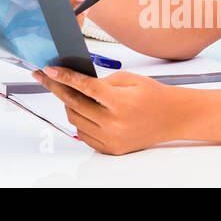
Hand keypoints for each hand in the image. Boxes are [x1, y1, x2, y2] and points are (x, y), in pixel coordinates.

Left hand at [32, 65, 186, 154]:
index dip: (63, 77)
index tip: (47, 71)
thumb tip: (75, 83)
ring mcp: (112, 139)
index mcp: (120, 102)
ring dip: (69, 106)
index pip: (83, 88)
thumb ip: (101, 81)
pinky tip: (83, 110)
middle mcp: (115, 124)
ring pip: (75, 121)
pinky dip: (79, 121)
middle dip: (57, 89)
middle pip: (74, 105)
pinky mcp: (111, 149)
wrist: (173, 117)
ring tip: (71, 93)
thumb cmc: (153, 95)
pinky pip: (84, 134)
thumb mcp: (128, 79)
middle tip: (47, 78)